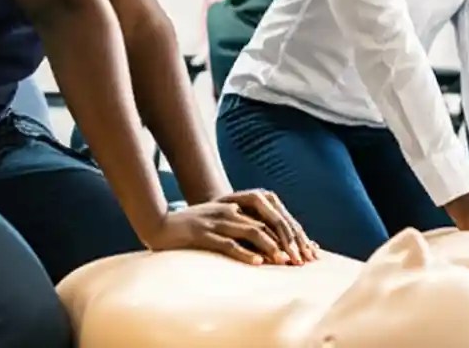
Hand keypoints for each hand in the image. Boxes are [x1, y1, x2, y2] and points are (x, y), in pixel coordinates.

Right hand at [145, 190, 318, 265]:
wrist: (161, 224)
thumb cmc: (197, 228)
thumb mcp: (225, 222)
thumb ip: (247, 227)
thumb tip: (276, 245)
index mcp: (240, 205)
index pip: (274, 218)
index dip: (292, 234)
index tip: (306, 251)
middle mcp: (232, 209)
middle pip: (268, 224)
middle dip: (287, 243)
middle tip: (300, 260)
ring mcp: (218, 220)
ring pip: (252, 231)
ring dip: (270, 247)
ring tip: (283, 261)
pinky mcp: (203, 233)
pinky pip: (227, 243)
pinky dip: (244, 253)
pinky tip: (256, 262)